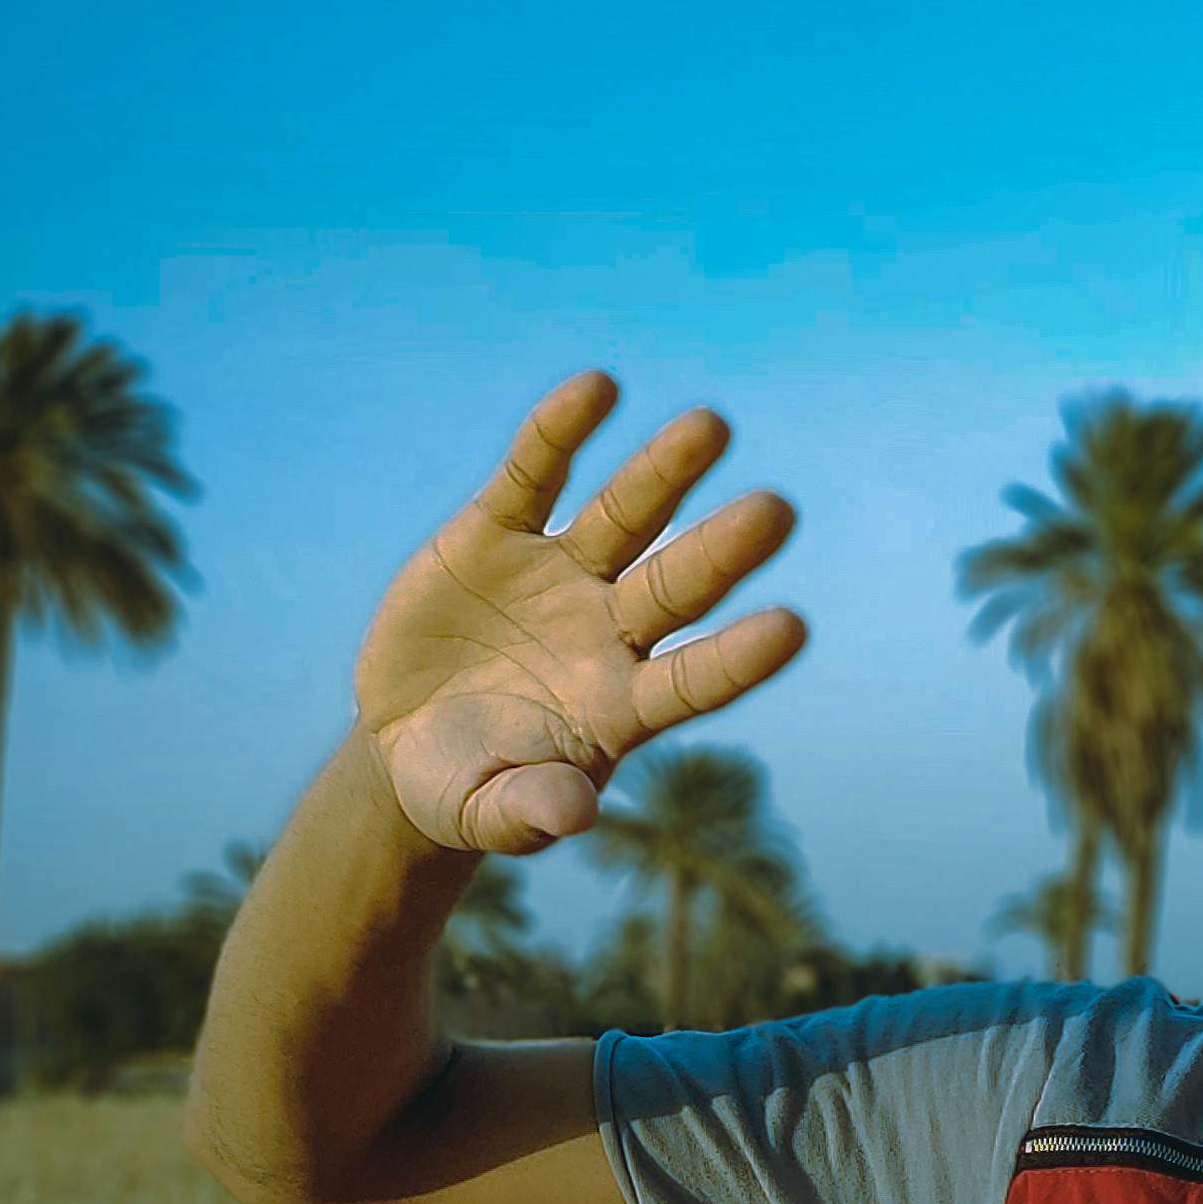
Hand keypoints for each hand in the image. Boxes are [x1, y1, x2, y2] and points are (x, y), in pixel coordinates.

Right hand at [355, 371, 805, 856]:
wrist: (410, 740)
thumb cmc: (468, 789)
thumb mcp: (484, 810)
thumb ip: (527, 813)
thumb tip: (573, 814)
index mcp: (624, 706)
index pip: (696, 679)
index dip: (738, 657)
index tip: (792, 629)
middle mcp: (610, 631)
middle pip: (678, 585)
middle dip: (722, 549)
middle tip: (777, 512)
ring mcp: (562, 575)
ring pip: (625, 517)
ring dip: (665, 473)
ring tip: (712, 426)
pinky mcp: (500, 534)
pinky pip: (536, 475)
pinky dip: (560, 435)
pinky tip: (597, 389)